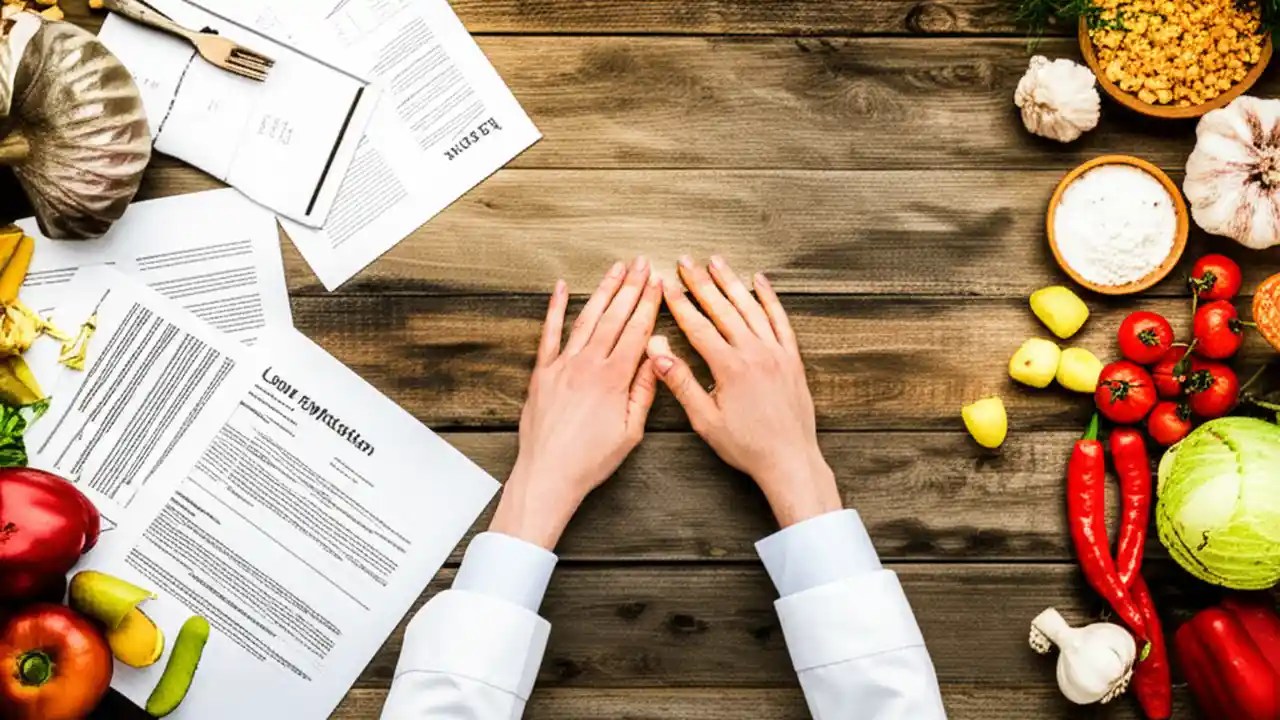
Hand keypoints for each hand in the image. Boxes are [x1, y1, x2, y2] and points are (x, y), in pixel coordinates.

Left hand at [490, 258, 662, 549]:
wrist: (548, 474)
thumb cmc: (591, 460)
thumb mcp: (630, 431)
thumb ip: (644, 391)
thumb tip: (658, 358)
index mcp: (613, 379)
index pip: (636, 330)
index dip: (648, 303)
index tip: (657, 281)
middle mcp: (587, 364)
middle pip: (614, 317)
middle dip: (630, 287)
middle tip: (641, 263)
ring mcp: (562, 365)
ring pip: (586, 319)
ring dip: (603, 291)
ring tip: (616, 269)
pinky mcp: (542, 372)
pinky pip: (549, 333)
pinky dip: (554, 309)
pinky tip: (560, 288)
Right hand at [648, 256, 840, 527]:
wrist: (789, 459)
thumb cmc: (746, 445)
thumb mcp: (705, 420)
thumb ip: (681, 383)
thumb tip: (656, 355)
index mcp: (729, 367)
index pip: (698, 327)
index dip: (680, 304)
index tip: (666, 285)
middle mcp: (754, 353)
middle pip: (723, 309)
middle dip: (701, 283)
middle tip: (685, 261)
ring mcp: (776, 352)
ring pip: (750, 308)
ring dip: (731, 282)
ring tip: (716, 261)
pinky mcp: (791, 358)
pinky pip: (780, 320)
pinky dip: (769, 299)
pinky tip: (759, 281)